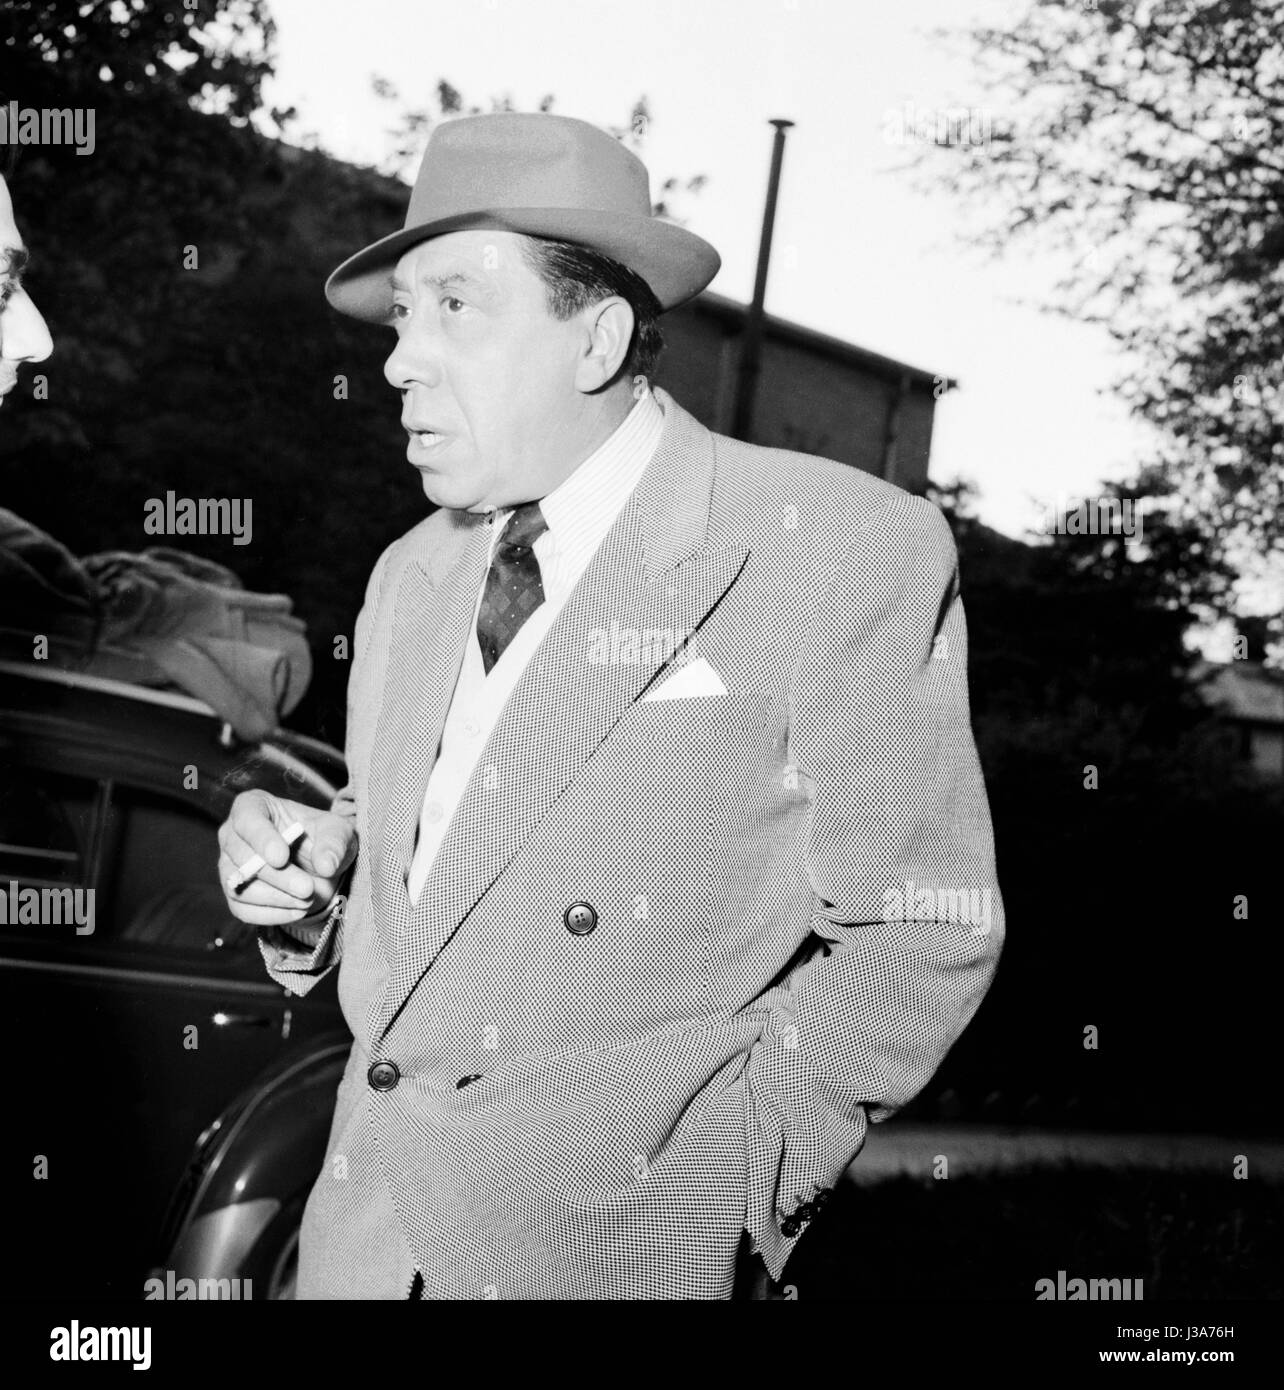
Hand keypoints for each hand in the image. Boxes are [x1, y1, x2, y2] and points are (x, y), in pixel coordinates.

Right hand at [217, 790, 356, 926]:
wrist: (317, 864)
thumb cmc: (321, 837)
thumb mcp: (338, 831)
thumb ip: (334, 842)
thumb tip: (325, 864)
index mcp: (253, 806)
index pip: (247, 819)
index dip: (262, 839)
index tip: (282, 858)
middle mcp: (232, 835)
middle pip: (243, 858)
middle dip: (278, 877)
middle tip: (307, 888)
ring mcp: (229, 866)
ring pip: (240, 888)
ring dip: (276, 898)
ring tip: (308, 899)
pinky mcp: (234, 893)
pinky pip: (243, 910)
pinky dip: (271, 914)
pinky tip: (297, 911)